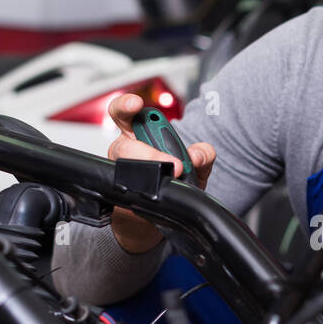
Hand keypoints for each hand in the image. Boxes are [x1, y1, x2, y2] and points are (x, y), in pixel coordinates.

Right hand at [105, 93, 216, 253]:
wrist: (163, 219)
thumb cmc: (173, 184)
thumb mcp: (196, 167)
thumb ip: (203, 155)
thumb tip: (197, 156)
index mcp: (139, 136)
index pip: (124, 115)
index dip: (126, 106)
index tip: (136, 104)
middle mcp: (125, 155)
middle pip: (123, 148)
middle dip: (147, 154)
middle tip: (173, 165)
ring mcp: (120, 178)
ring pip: (124, 173)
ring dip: (150, 177)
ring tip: (173, 180)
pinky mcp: (119, 203)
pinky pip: (126, 200)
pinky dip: (146, 199)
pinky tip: (160, 199)